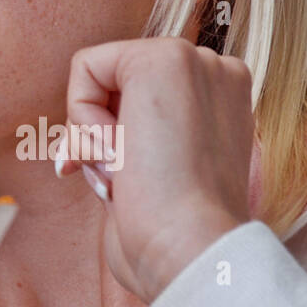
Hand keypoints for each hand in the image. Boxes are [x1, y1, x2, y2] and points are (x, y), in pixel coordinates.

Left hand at [56, 37, 253, 301]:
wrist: (193, 248)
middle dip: (92, 135)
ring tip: (120, 175)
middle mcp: (217, 71)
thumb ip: (141, 140)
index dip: (109, 137)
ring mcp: (195, 60)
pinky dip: (82, 114)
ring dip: (90, 135)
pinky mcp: (163, 58)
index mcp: (224, 100)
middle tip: (107, 181)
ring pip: (99, 75)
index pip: (140, 96)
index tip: (110, 179)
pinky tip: (116, 153)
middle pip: (117, 83)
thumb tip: (105, 136)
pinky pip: (87, 66)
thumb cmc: (173, 236)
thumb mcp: (160, 174)